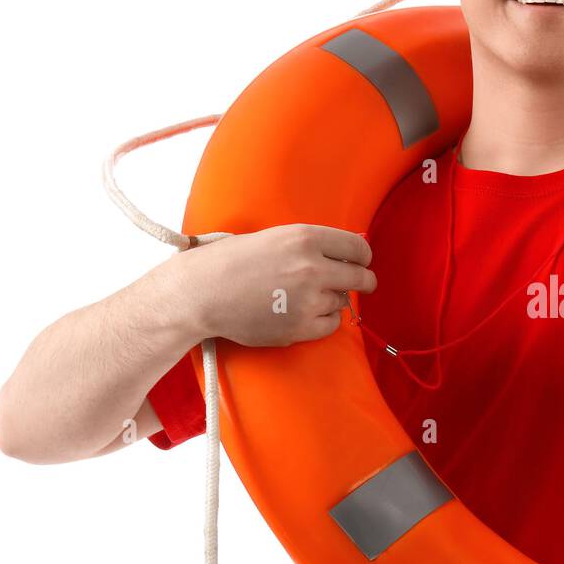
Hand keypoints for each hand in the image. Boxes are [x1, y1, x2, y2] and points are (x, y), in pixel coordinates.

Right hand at [175, 223, 376, 346]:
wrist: (200, 292)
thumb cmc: (229, 261)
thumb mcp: (274, 237)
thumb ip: (310, 245)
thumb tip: (344, 253)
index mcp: (305, 238)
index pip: (358, 247)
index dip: (362, 256)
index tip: (361, 262)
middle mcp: (312, 268)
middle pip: (361, 277)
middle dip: (362, 280)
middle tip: (360, 283)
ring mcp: (308, 300)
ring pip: (343, 301)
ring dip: (332, 299)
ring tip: (306, 296)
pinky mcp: (300, 326)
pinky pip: (331, 324)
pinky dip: (324, 320)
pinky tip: (306, 313)